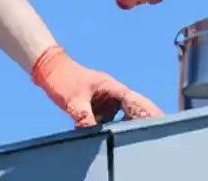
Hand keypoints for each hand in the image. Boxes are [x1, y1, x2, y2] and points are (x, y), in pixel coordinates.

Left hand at [30, 45, 162, 127]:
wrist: (48, 69)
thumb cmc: (62, 78)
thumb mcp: (73, 100)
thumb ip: (84, 117)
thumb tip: (91, 132)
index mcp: (110, 87)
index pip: (133, 100)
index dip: (146, 110)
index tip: (158, 118)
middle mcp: (110, 93)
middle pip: (131, 108)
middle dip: (141, 118)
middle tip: (153, 129)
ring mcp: (103, 99)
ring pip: (120, 114)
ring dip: (125, 124)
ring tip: (133, 137)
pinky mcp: (95, 105)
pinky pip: (107, 118)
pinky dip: (109, 126)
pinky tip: (108, 135)